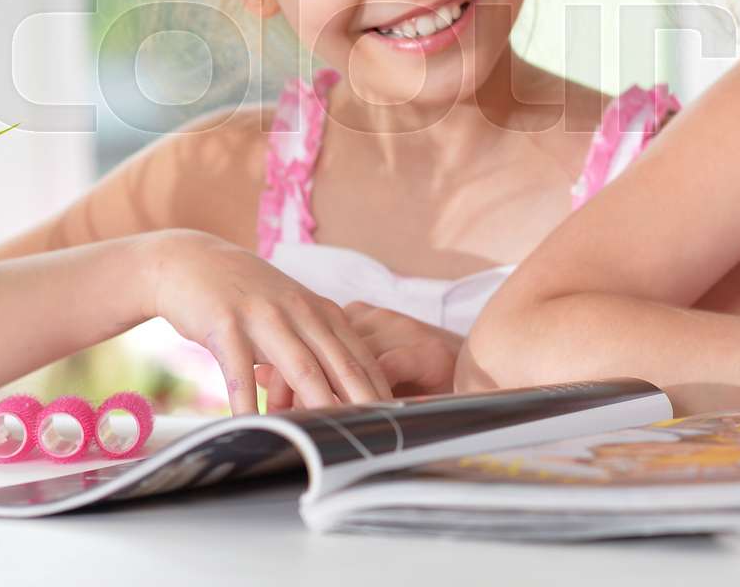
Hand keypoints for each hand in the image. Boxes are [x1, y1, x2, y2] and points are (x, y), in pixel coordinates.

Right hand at [144, 229, 391, 414]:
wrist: (192, 263)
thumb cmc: (247, 297)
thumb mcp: (290, 312)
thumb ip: (317, 343)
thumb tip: (345, 386)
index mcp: (320, 311)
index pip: (360, 354)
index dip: (380, 386)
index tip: (398, 417)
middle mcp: (299, 311)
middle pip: (340, 363)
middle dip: (364, 399)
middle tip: (381, 433)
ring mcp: (264, 317)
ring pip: (299, 367)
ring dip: (317, 404)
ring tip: (333, 436)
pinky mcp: (225, 325)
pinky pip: (239, 371)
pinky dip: (247, 401)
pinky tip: (252, 426)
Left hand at [257, 303, 462, 407]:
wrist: (477, 364)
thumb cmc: (413, 373)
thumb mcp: (358, 366)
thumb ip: (313, 367)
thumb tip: (262, 376)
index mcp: (356, 318)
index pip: (306, 338)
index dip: (283, 370)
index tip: (266, 399)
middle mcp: (375, 319)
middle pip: (321, 348)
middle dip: (296, 385)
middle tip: (274, 416)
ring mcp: (399, 331)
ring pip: (349, 360)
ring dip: (328, 394)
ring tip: (307, 422)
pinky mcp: (422, 349)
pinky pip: (384, 369)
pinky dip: (366, 392)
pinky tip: (353, 414)